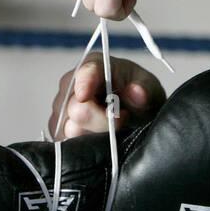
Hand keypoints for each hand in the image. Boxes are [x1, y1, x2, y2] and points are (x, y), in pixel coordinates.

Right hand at [48, 54, 166, 140]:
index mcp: (95, 66)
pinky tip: (99, 137)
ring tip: (112, 127)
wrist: (135, 114)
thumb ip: (144, 88)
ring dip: (95, 133)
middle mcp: (72, 85)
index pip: (85, 73)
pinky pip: (66, 142)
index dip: (84, 84)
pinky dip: (85, 144)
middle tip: (122, 118)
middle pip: (76, 108)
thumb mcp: (149, 87)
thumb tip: (136, 91)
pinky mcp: (60, 130)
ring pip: (71, 129)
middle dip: (102, 120)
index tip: (85, 96)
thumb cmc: (138, 94)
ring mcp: (63, 108)